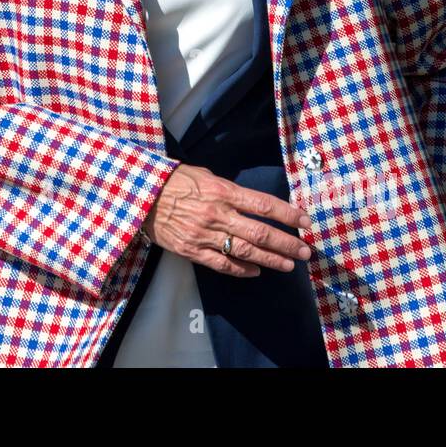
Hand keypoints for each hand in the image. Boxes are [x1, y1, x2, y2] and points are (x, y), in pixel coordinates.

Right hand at [141, 164, 313, 277]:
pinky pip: (222, 264)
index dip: (288, 215)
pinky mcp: (192, 250)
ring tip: (289, 264)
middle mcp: (217, 215)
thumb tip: (251, 202)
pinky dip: (241, 269)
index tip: (306, 221)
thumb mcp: (204, 174)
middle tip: (306, 250)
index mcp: (222, 191)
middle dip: (287, 243)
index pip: (264, 205)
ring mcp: (204, 235)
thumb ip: (228, 189)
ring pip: (245, 252)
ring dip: (271, 259)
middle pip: (260, 233)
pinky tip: (256, 271)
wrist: (139, 195)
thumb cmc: (172, 180)